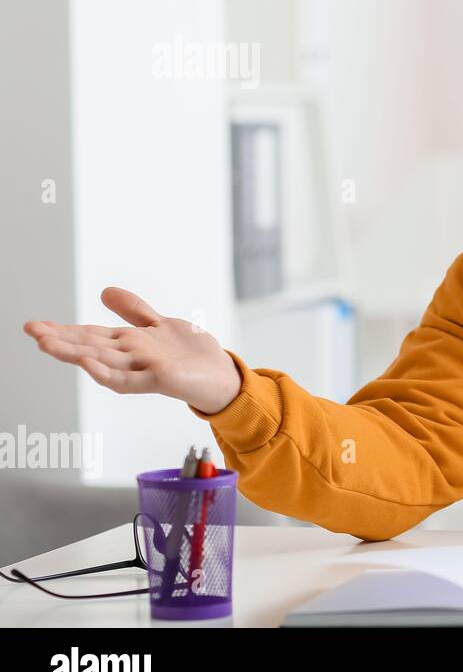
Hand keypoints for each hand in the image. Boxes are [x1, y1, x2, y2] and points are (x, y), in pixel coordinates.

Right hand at [23, 287, 242, 414]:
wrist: (223, 377)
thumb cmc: (192, 355)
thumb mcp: (159, 324)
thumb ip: (133, 311)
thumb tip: (105, 291)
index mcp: (128, 344)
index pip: (90, 334)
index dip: (63, 330)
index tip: (34, 324)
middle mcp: (131, 357)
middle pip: (89, 346)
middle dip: (59, 339)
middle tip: (31, 330)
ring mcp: (143, 369)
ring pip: (102, 361)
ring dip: (74, 353)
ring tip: (46, 343)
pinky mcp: (160, 380)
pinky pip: (128, 379)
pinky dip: (106, 373)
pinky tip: (87, 364)